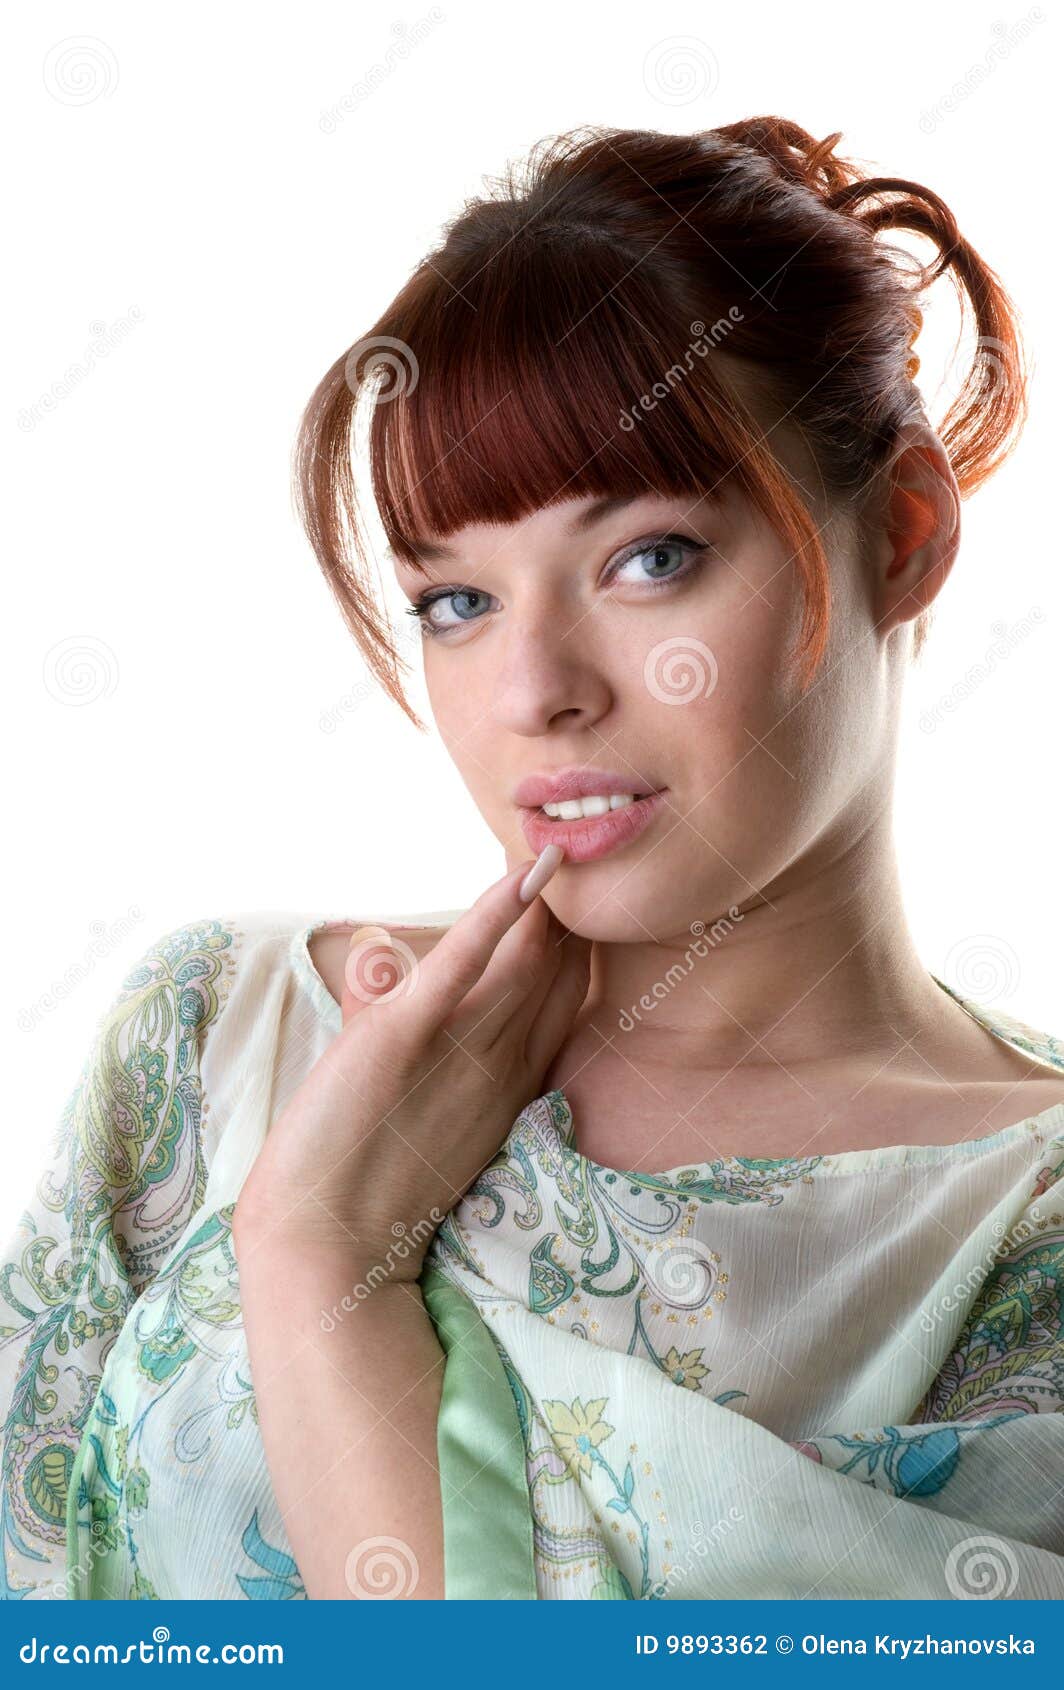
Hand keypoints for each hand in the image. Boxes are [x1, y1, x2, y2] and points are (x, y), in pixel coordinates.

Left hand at [232, 853, 590, 1281]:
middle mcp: (498, 1062)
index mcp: (507, 1082)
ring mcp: (458, 1049)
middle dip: (584, 913)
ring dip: (555, 900)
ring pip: (526, 959)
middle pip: (558, 971)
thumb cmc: (364, 1192)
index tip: (601, 897)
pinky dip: (496, 915)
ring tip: (581, 838)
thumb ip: (432, 1054)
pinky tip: (527, 872)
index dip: (585, 946)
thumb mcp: (423, 1118)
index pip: (562, 999)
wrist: (324, 1249)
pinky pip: (461, 964)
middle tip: (610, 850)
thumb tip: (410, 987)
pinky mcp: (405, 1035)